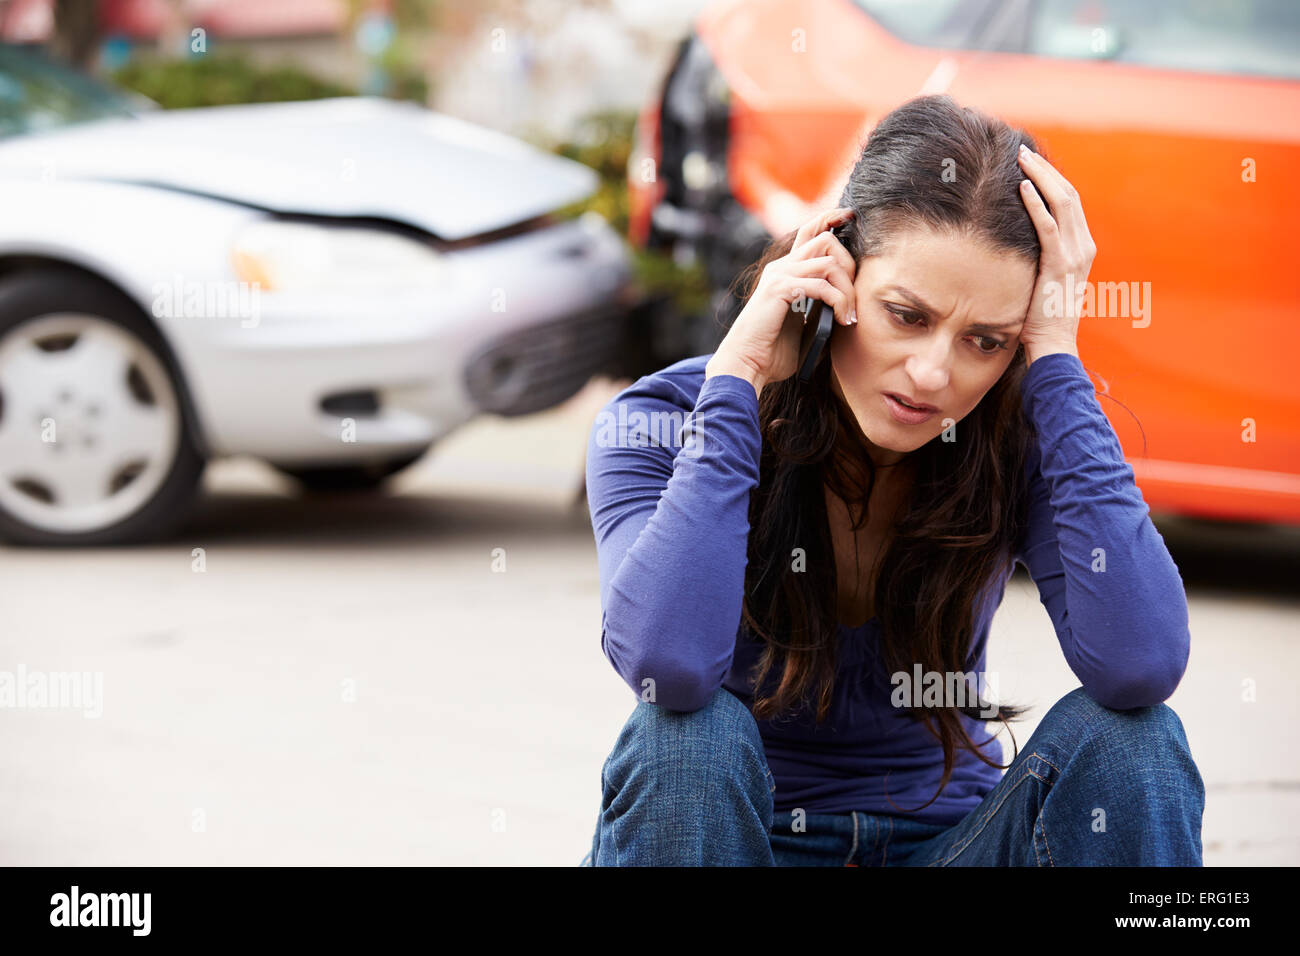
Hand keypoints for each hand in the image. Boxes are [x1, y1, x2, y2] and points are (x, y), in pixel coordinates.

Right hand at [706, 206, 858, 395]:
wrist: (747, 363)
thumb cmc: (773, 350)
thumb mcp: (803, 321)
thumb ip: (820, 304)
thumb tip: (850, 301)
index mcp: (785, 271)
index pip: (809, 231)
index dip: (830, 219)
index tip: (851, 217)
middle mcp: (781, 267)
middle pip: (824, 240)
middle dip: (849, 265)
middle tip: (854, 299)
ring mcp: (779, 276)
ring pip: (827, 262)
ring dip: (847, 289)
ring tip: (848, 316)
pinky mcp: (779, 290)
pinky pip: (820, 285)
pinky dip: (838, 301)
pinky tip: (841, 319)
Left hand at [1016, 144, 1096, 364]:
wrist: (1054, 344)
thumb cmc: (1042, 317)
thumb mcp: (1047, 280)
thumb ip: (1043, 258)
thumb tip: (1021, 241)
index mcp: (1083, 247)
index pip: (1070, 202)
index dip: (1052, 179)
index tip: (1031, 163)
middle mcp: (1083, 246)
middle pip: (1068, 194)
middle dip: (1045, 170)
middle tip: (1022, 152)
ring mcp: (1074, 254)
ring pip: (1061, 202)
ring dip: (1040, 177)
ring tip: (1021, 159)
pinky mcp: (1058, 264)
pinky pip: (1048, 226)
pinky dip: (1036, 204)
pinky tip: (1022, 187)